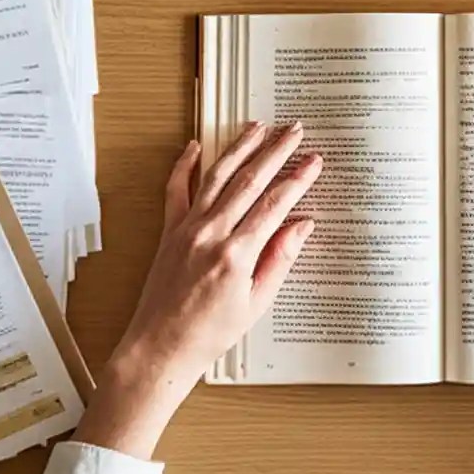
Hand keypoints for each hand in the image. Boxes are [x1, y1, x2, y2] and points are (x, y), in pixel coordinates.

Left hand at [74, 122, 321, 458]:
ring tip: (258, 126)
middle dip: (275, 151)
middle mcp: (210, 234)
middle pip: (249, 180)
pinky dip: (185, 165)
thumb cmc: (209, 334)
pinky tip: (195, 146)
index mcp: (236, 254)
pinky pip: (176, 189)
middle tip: (294, 131)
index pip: (275, 204)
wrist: (160, 347)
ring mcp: (186, 229)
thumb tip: (301, 225)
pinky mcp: (169, 231)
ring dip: (239, 148)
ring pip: (217, 176)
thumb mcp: (257, 303)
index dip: (297, 179)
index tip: (313, 162)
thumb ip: (279, 259)